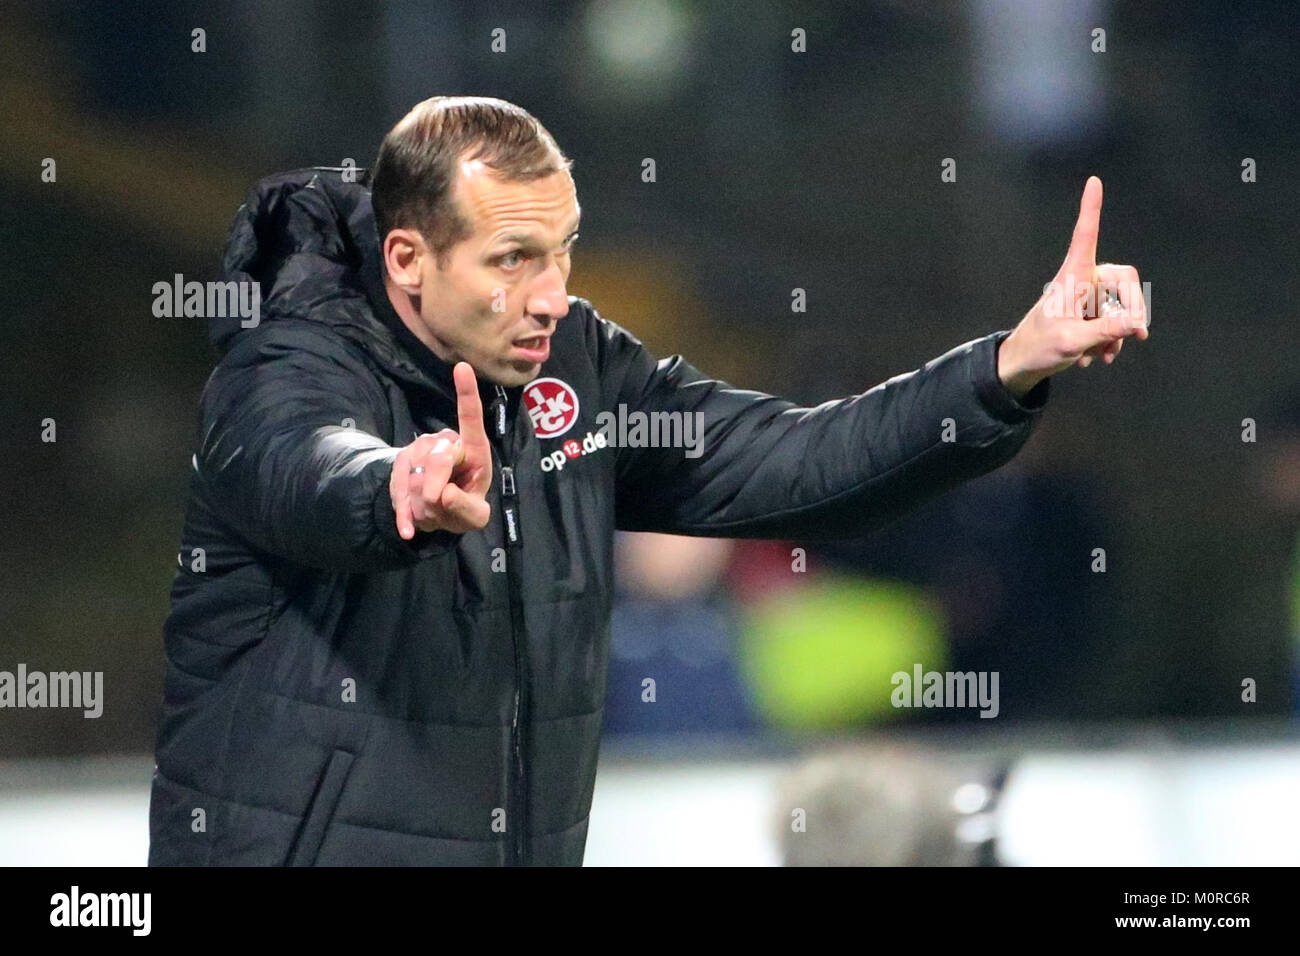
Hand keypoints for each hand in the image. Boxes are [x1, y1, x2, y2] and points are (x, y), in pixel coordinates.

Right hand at [389, 362, 492, 537]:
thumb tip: (442, 495)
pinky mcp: (400, 466)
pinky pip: (398, 489)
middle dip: (438, 492)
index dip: (467, 394)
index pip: (470, 419)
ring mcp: (419, 451)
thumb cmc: (463, 506)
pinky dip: (404, 514)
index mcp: (473, 449)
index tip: (462, 366)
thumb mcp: (474, 516)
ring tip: (433, 513)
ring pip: (416, 479)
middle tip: (442, 509)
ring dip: (424, 507)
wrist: (436, 513)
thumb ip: (465, 508)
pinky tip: (408, 530)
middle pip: (438, 460)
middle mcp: (445, 443)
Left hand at [997, 176, 1150, 397]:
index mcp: (1072, 277)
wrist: (1022, 365)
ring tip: (1103, 356)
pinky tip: (1094, 358)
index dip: (1090, 209)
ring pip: (1121, 306)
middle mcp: (1082, 281)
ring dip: (1117, 332)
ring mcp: (1086, 298)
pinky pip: (1113, 320)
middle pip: (1124, 280)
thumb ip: (1106, 330)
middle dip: (1132, 308)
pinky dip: (1109, 340)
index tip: (1093, 181)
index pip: (1085, 236)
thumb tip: (1137, 322)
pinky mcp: (1089, 314)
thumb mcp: (1072, 341)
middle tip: (1137, 336)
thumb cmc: (1039, 348)